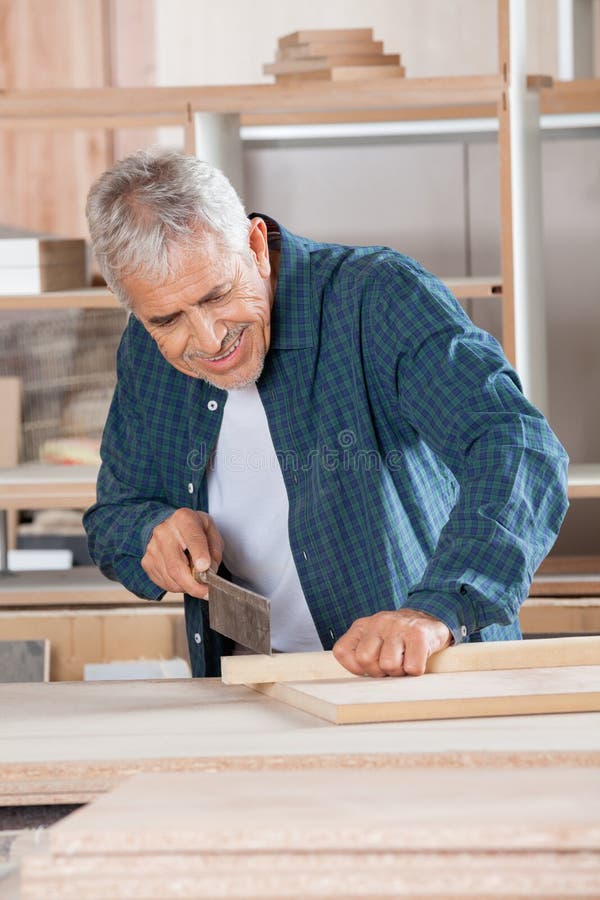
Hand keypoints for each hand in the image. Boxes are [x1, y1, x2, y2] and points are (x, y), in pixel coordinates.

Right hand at [141, 508, 223, 598]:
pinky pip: (164, 582)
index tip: (205, 567)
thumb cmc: (193, 528)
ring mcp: (152, 547)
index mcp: (184, 519)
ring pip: (170, 578)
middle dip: (194, 584)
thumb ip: (214, 550)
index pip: (192, 538)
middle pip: (177, 566)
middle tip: (206, 592)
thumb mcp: (211, 531)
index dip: (199, 554)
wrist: (170, 526)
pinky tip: (183, 577)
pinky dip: (177, 586)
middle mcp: (164, 531)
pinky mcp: (147, 562)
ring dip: (187, 586)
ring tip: (196, 580)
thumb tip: (209, 570)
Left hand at [332, 609, 451, 676]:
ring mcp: (399, 627)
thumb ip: (360, 655)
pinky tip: (416, 659)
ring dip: (398, 671)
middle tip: (390, 666)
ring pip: (388, 665)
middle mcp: (378, 622)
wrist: (429, 620)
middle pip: (364, 659)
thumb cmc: (397, 638)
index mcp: (362, 626)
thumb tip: (360, 682)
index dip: (356, 668)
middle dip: (378, 671)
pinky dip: (415, 671)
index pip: (341, 651)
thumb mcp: (372, 640)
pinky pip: (412, 667)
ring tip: (404, 661)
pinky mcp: (419, 634)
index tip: (371, 666)